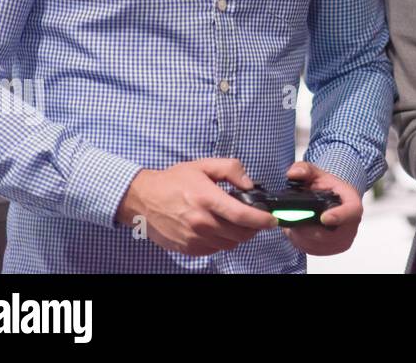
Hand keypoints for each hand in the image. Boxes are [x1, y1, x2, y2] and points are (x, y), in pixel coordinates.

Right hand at [115, 158, 277, 256]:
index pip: (241, 215)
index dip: (261, 220)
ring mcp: (193, 237)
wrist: (143, 199)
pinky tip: (219, 229)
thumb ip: (231, 169)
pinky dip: (222, 242)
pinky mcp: (187, 248)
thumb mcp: (204, 165)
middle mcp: (200, 221)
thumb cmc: (174, 180)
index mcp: (206, 199)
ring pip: (228, 244)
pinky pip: (214, 250)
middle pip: (239, 234)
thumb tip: (249, 184)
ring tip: (236, 223)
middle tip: (256, 220)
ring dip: (238, 236)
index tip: (272, 220)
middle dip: (253, 228)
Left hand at [278, 161, 362, 256]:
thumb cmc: (328, 187)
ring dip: (301, 236)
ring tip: (293, 223)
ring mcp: (344, 240)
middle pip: (327, 234)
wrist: (336, 199)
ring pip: (317, 244)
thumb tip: (293, 174)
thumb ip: (304, 169)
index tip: (324, 217)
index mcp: (353, 203)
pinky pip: (314, 250)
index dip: (338, 216)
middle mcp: (352, 225)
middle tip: (290, 219)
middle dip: (305, 227)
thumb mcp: (317, 174)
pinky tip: (298, 231)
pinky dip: (302, 242)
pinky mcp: (335, 249)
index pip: (351, 212)